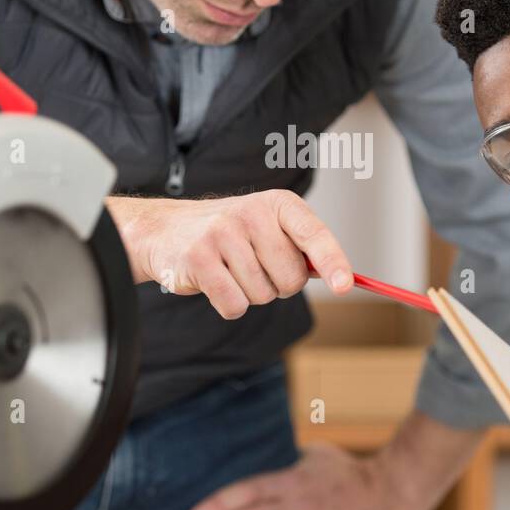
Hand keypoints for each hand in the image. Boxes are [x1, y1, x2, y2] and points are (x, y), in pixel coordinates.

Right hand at [107, 190, 352, 318]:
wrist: (165, 230)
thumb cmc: (227, 234)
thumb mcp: (267, 227)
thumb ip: (301, 248)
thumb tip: (339, 277)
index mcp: (277, 204)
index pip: (313, 234)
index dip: (333, 261)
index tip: (344, 286)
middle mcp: (251, 213)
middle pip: (291, 279)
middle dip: (277, 285)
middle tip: (253, 267)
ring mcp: (223, 234)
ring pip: (262, 295)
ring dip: (250, 293)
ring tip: (230, 270)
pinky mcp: (199, 260)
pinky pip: (235, 305)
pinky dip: (229, 304)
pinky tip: (214, 283)